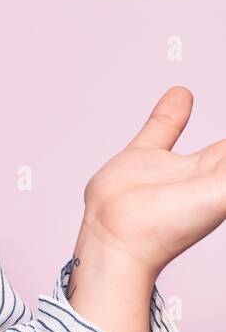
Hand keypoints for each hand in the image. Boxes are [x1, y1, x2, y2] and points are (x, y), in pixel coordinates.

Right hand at [68, 86, 225, 331]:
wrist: (115, 238)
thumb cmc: (168, 228)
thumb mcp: (217, 194)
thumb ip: (224, 168)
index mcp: (224, 179)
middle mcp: (207, 172)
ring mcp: (175, 165)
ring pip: (206, 136)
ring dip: (213, 119)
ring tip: (200, 100)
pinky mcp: (143, 159)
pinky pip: (165, 126)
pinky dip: (173, 108)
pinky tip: (181, 93)